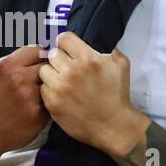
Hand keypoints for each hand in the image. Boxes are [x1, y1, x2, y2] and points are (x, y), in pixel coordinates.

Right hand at [0, 44, 47, 161]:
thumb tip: (28, 49)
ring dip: (49, 87)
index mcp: (6, 65)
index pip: (37, 50)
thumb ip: (7, 60)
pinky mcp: (37, 113)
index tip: (42, 62)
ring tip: (38, 94)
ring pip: (51, 82)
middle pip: (47, 65)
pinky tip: (38, 107)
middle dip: (47, 72)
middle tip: (42, 80)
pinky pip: (52, 100)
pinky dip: (48, 103)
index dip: (41, 56)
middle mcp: (18, 78)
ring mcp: (29, 96)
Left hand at [38, 31, 148, 155]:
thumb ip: (111, 51)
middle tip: (67, 69)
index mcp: (88, 58)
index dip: (66, 44)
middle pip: (52, 54)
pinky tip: (61, 95)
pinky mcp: (53, 103)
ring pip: (44, 70)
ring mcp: (60, 87)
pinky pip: (43, 88)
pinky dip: (50, 90)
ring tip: (63, 82)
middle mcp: (71, 71)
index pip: (64, 38)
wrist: (114, 126)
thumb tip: (102, 48)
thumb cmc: (118, 96)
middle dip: (60, 59)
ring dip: (52, 74)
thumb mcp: (121, 66)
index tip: (68, 50)